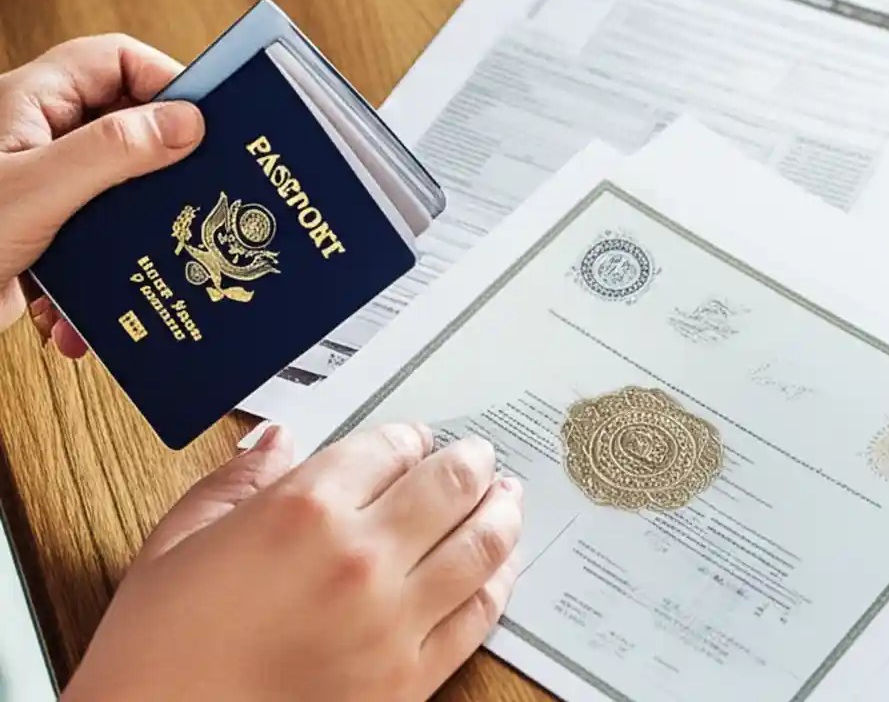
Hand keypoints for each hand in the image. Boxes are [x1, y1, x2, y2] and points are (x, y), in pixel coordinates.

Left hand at [0, 34, 203, 356]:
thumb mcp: (40, 188)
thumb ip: (114, 150)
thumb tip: (185, 123)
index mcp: (32, 104)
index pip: (115, 62)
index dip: (163, 81)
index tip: (203, 120)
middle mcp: (40, 138)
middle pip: (127, 124)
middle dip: (164, 160)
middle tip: (200, 183)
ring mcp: (46, 187)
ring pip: (121, 186)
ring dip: (140, 226)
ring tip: (163, 245)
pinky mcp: (49, 235)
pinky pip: (101, 241)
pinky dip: (111, 273)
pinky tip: (110, 298)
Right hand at [61, 424, 523, 701]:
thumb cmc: (155, 657)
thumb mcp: (173, 546)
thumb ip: (235, 482)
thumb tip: (276, 439)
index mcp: (301, 510)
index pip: (387, 448)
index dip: (408, 438)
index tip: (414, 440)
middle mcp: (359, 557)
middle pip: (449, 485)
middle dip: (470, 463)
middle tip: (479, 458)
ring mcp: (393, 619)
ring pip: (481, 545)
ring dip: (502, 511)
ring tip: (507, 496)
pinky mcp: (411, 677)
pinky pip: (479, 614)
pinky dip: (500, 580)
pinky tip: (500, 565)